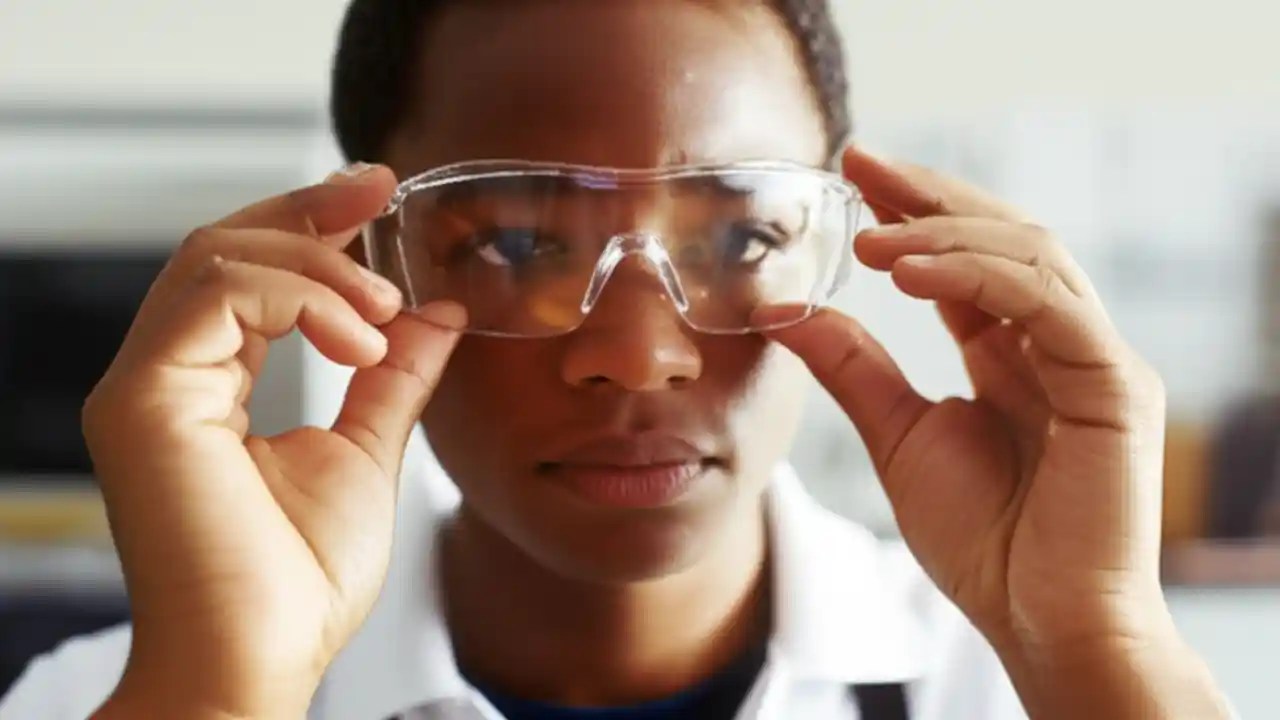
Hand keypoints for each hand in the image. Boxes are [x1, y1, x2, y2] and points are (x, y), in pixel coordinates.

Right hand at [84, 164, 464, 718]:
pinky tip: (358, 342)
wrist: (261, 660)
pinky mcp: (145, 399)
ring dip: (319, 267)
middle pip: (222, 245)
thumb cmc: (299, 582)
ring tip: (383, 312)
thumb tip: (435, 316)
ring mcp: (147, 385)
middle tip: (380, 186)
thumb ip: (391, 377)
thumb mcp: (365, 452)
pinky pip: (220, 295)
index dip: (310, 224)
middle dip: (308, 209)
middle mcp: (166, 377)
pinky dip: (302, 299)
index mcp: (207, 387)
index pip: (247, 275)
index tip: (379, 192)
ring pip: (218, 257)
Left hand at [765, 147, 1203, 697]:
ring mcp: (1093, 357)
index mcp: (1012, 354)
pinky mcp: (1115, 383)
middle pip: (1001, 238)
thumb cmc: (984, 541)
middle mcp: (1058, 342)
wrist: (1039, 622)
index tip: (852, 175)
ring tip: (871, 237)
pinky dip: (979, 277)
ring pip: (1029, 256)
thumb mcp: (897, 436)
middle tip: (862, 164)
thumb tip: (787, 309)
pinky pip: (1047, 304)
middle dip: (930, 196)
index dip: (913, 212)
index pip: (964, 260)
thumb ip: (853, 367)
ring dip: (945, 234)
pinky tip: (911, 270)